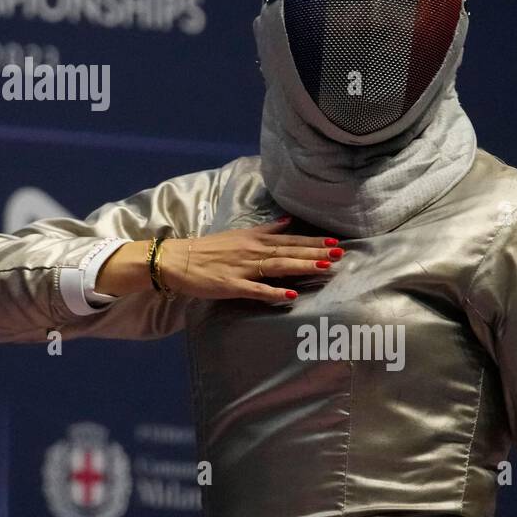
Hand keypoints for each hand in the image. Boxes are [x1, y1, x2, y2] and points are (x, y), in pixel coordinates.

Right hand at [97, 217, 342, 303]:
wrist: (177, 260)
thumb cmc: (208, 249)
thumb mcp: (238, 235)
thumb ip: (265, 231)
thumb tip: (287, 222)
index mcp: (253, 239)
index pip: (289, 240)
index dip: (312, 241)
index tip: (334, 242)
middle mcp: (251, 251)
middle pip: (288, 252)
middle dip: (314, 253)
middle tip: (339, 254)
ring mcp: (242, 268)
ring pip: (277, 266)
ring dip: (300, 266)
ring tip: (323, 268)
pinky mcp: (231, 285)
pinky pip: (255, 289)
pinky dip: (273, 291)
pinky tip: (290, 294)